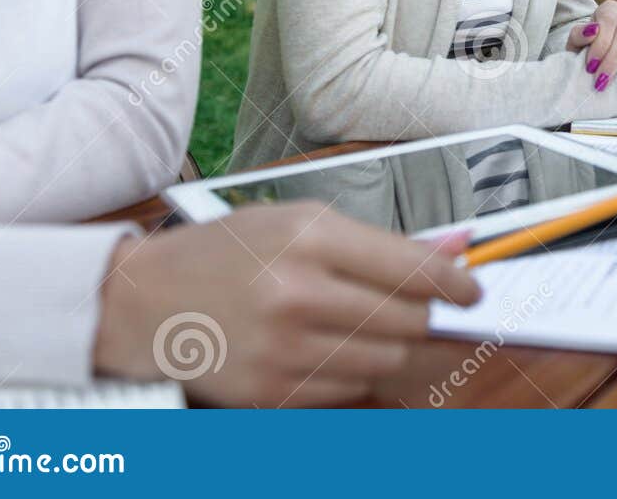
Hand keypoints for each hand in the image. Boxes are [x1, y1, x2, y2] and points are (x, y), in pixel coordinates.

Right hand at [93, 203, 480, 406]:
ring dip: (390, 345)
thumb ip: (379, 242)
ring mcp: (283, 350)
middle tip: (417, 305)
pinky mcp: (271, 394)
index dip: (457, 284)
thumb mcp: (301, 222)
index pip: (415, 270)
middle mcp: (298, 295)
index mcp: (309, 239)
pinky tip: (325, 347)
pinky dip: (352, 372)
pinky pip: (349, 390)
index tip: (472, 291)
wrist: (144, 301)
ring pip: (385, 361)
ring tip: (360, 323)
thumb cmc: (228, 252)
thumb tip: (454, 253)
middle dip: (423, 314)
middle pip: (407, 320)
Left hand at [566, 0, 616, 93]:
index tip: (591, 67)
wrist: (605, 69)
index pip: (608, 19)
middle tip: (604, 78)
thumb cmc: (591, 57)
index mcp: (608, 12)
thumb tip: (592, 30)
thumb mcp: (577, 48)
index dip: (600, 43)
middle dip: (613, 54)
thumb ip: (579, 36)